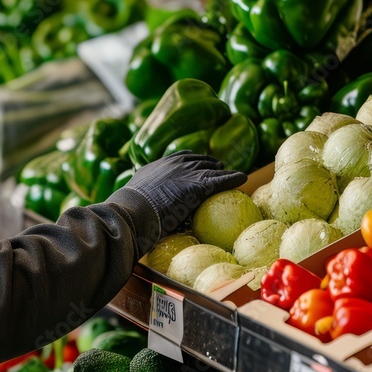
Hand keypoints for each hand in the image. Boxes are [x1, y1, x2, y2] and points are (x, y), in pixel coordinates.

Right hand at [125, 151, 247, 235]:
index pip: (179, 158)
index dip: (190, 161)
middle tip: (218, 169)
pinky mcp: (199, 184)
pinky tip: (242, 179)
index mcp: (157, 166)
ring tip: (232, 174)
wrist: (133, 212)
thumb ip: (142, 200)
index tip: (195, 165)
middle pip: (198, 159)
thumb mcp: (134, 200)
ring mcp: (187, 172)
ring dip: (222, 170)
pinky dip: (233, 179)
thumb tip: (139, 213)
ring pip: (211, 167)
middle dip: (209, 164)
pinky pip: (222, 179)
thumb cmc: (130, 212)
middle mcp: (174, 164)